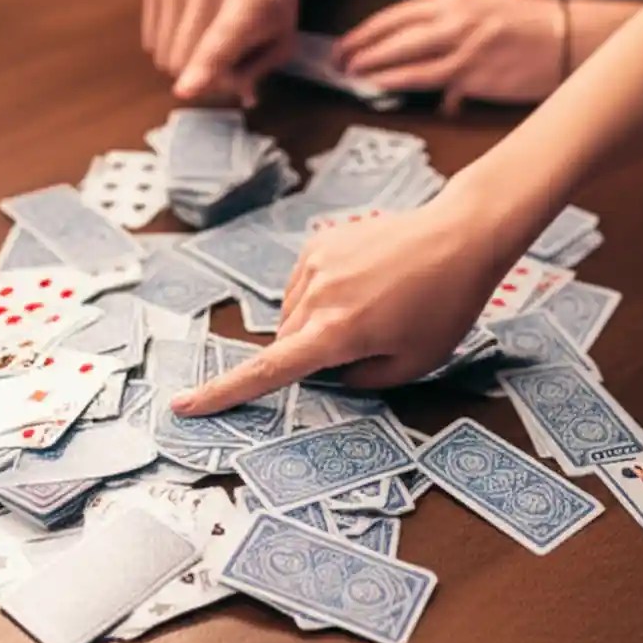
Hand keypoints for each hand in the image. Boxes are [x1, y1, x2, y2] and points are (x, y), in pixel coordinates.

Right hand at [142, 0, 298, 105]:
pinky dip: (170, 44)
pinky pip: (151, 42)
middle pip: (183, 62)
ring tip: (207, 38)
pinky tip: (191, 23)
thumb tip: (230, 98)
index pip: (219, 43)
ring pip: (163, 57)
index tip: (185, 89)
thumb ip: (254, 72)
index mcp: (249, 5)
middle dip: (200, 77)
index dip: (202, 69)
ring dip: (184, 62)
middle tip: (222, 62)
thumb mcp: (281, 37)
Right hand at [171, 193, 517, 415]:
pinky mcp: (319, 243)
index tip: (184, 406)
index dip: (223, 394)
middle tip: (361, 347)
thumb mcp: (412, 364)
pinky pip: (303, 286)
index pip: (267, 372)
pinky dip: (320, 297)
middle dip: (309, 357)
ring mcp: (314, 264)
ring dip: (314, 326)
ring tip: (370, 310)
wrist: (458, 237)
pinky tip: (362, 287)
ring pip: (291, 316)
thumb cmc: (444, 306)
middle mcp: (316, 297)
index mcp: (336, 333)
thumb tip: (327, 374)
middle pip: (285, 345)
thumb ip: (359, 381)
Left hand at [334, 0, 564, 111]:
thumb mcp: (486, 10)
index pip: (398, 14)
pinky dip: (404, 82)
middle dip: (362, 48)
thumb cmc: (531, 26)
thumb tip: (423, 49)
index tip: (347, 41)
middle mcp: (457, 19)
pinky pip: (430, 80)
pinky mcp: (476, 74)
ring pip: (407, 58)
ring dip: (375, 67)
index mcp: (458, 1)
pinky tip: (385, 86)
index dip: (367, 30)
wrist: (570, 38)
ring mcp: (465, 47)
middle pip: (395, 35)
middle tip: (340, 60)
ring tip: (354, 75)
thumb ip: (451, 25)